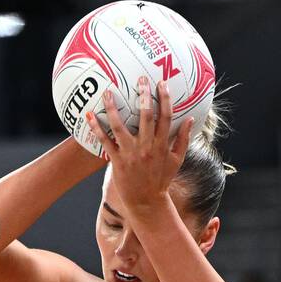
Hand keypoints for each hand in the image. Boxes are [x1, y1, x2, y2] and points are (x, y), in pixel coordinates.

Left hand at [86, 78, 192, 218]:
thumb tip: (190, 120)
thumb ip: (183, 139)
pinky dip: (96, 128)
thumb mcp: (176, 161)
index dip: (165, 98)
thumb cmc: (161, 180)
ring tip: (108, 92)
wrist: (146, 202)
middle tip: (140, 79)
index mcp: (162, 145)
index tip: (162, 83)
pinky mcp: (117, 161)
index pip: (166, 117)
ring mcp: (131, 153)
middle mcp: (146, 147)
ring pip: (121, 126)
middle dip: (144, 95)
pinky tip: (90, 115)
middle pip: (146, 116)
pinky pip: (105, 141)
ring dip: (113, 108)